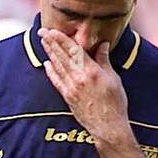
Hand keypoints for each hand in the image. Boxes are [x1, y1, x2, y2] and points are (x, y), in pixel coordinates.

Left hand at [38, 29, 131, 146]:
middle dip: (51, 42)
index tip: (53, 30)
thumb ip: (104, 60)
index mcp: (91, 71)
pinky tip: (47, 63)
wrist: (108, 127)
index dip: (62, 39)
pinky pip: (57, 81)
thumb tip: (102, 45)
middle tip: (42, 31)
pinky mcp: (68, 98)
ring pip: (58, 66)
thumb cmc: (115, 103)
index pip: (73, 50)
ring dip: (49, 53)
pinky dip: (51, 71)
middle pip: (62, 56)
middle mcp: (78, 78)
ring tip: (43, 42)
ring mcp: (71, 88)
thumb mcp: (113, 78)